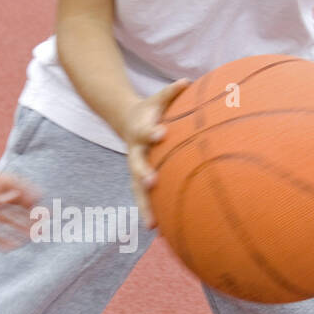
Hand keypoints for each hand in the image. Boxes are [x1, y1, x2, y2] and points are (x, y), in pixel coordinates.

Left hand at [0, 169, 38, 247]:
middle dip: (28, 210)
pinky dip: (1, 241)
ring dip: (18, 227)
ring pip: (5, 221)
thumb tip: (10, 198)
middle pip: (12, 203)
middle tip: (43, 219)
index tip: (39, 199)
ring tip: (33, 235)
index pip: (13, 185)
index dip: (27, 191)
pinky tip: (12, 248)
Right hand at [119, 79, 189, 227]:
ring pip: (137, 189)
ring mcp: (136, 168)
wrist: (126, 121)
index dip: (152, 132)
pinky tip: (160, 232)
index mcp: (141, 131)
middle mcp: (135, 152)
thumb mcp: (159, 99)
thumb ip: (172, 92)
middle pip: (137, 165)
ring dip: (144, 205)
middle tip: (153, 181)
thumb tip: (187, 81)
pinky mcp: (139, 181)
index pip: (146, 131)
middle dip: (144, 173)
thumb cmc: (152, 110)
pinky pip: (143, 199)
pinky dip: (150, 213)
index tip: (161, 133)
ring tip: (152, 224)